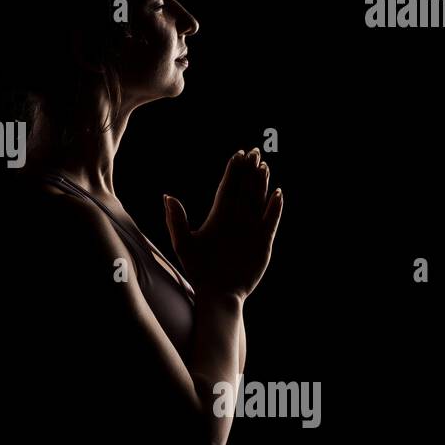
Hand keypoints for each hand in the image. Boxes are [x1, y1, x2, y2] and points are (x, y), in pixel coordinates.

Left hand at [164, 147, 282, 301]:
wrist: (217, 293)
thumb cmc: (199, 270)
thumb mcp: (183, 243)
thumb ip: (176, 220)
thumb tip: (167, 196)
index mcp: (219, 216)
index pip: (228, 187)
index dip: (233, 171)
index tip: (238, 154)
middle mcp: (236, 219)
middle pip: (245, 189)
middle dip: (250, 170)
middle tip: (255, 151)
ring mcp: (251, 228)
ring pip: (258, 200)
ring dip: (262, 184)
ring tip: (265, 166)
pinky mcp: (263, 241)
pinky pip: (271, 220)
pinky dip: (274, 208)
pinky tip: (277, 193)